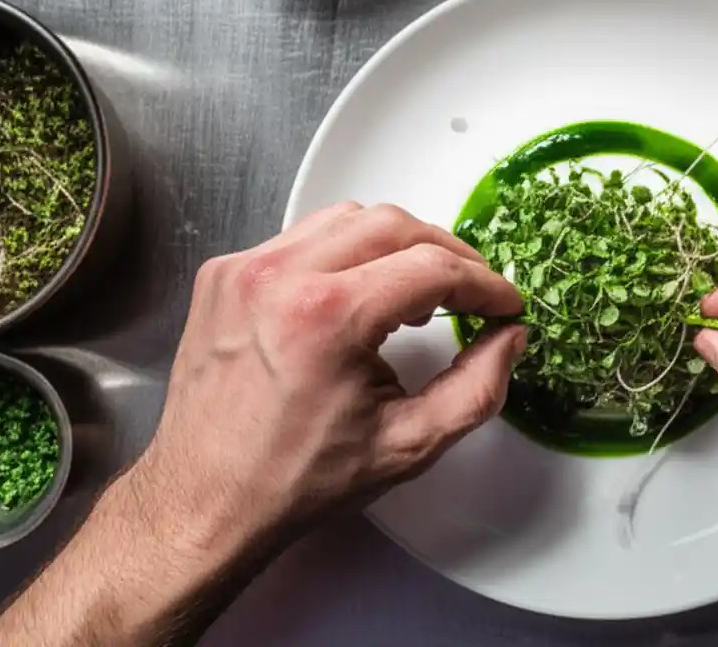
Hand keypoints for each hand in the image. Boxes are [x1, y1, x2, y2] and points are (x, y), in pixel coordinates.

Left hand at [134, 201, 525, 553]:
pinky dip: (346, 253)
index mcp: (327, 316)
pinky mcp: (224, 275)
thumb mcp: (409, 444)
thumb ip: (478, 387)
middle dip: (447, 253)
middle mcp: (280, 276)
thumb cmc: (299, 480)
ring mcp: (244, 269)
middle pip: (394, 224)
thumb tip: (511, 337)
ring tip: (420, 291)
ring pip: (348, 218)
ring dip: (397, 244)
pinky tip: (362, 293)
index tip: (504, 304)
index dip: (484, 284)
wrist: (206, 499)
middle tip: (474, 291)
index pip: (431, 268)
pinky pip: (303, 237)